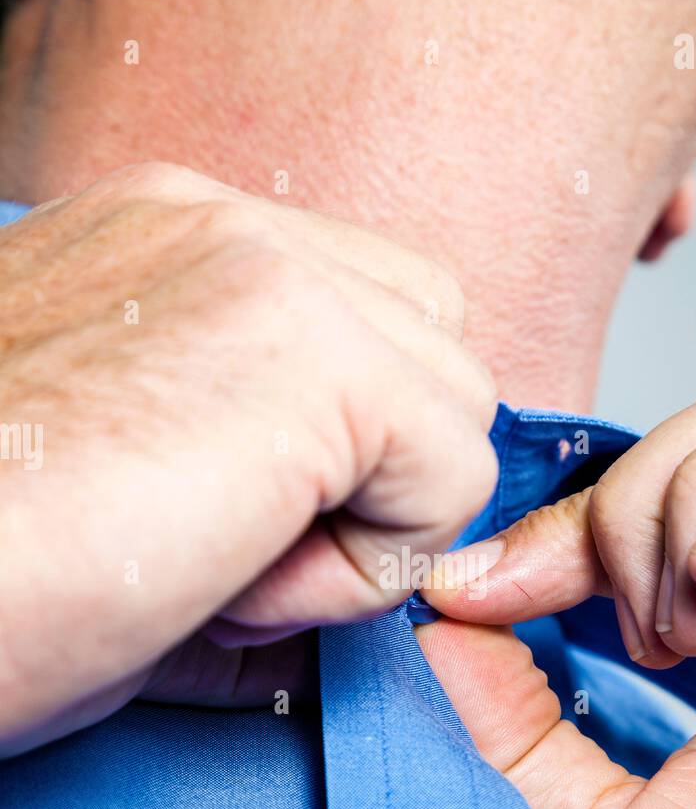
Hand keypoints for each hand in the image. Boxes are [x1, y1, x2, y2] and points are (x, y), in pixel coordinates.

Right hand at [0, 162, 495, 752]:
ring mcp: (266, 269)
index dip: (340, 454)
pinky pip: (449, 475)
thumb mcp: (127, 498)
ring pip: (454, 409)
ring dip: (365, 523)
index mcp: (172, 244)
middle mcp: (221, 226)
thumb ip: (259, 488)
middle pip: (436, 344)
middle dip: (375, 474)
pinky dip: (365, 567)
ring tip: (223, 567)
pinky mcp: (306, 350)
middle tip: (234, 552)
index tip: (223, 529)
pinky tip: (236, 580)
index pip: (373, 318)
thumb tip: (345, 582)